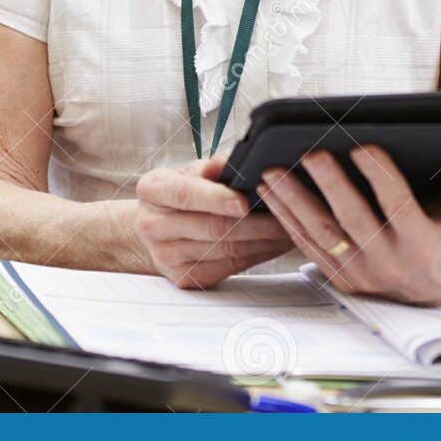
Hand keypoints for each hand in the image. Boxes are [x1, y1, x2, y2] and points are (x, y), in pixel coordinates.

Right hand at [134, 156, 293, 288]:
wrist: (154, 230)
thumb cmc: (178, 194)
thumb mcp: (188, 171)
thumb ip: (211, 167)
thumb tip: (231, 162)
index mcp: (152, 190)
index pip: (186, 194)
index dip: (217, 198)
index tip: (245, 201)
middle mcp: (153, 225)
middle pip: (212, 227)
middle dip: (255, 222)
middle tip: (286, 212)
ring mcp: (166, 256)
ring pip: (226, 250)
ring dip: (264, 240)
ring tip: (288, 227)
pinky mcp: (184, 278)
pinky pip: (230, 266)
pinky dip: (258, 254)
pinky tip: (273, 243)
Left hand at [256, 145, 440, 305]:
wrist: (437, 290)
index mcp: (423, 246)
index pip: (399, 206)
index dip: (381, 177)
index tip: (363, 147)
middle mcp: (389, 263)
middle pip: (353, 219)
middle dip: (330, 184)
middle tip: (310, 152)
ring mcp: (361, 274)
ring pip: (322, 233)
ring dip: (294, 200)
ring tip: (273, 170)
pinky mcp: (340, 278)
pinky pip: (308, 246)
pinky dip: (286, 219)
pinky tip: (270, 192)